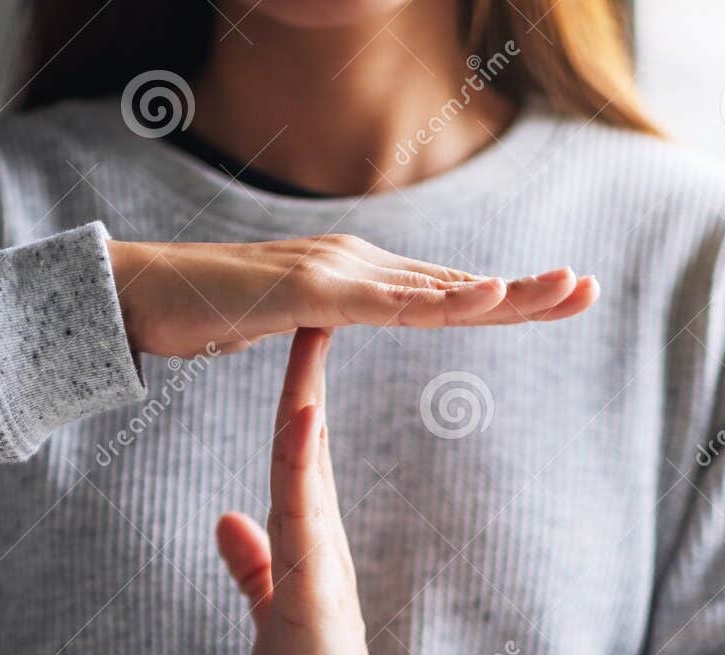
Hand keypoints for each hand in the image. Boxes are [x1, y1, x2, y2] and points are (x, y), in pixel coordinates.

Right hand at [109, 233, 597, 357]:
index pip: (442, 293)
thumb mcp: (279, 322)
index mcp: (354, 277)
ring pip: (434, 288)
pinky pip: (386, 302)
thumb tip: (330, 321)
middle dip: (524, 290)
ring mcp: (334, 270)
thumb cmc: (202, 312)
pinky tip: (485, 300)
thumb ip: (315, 320)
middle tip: (587, 289)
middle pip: (453, 285)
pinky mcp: (307, 288)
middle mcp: (355, 263)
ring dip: (501, 292)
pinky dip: (440, 301)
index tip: (556, 302)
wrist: (136, 296)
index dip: (501, 299)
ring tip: (561, 290)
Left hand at [215, 328, 383, 654]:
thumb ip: (255, 567)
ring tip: (310, 338)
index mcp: (308, 537)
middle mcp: (321, 537)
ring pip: (308, 470)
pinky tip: (300, 428)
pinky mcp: (317, 596)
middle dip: (308, 368)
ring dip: (306, 405)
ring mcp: (322, 563)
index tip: (295, 324)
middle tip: (316, 295)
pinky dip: (300, 473)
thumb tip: (230, 524)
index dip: (294, 385)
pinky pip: (306, 522)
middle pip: (306, 440)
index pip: (296, 447)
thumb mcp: (272, 610)